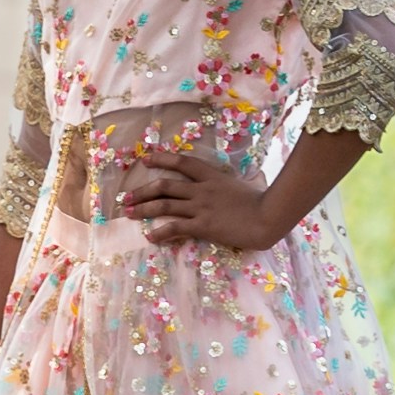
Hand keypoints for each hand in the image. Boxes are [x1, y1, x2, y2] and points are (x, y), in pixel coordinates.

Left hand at [117, 149, 277, 254]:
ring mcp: (201, 207)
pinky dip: (160, 232)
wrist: (268, 217)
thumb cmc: (260, 202)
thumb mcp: (241, 186)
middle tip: (127, 197)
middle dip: (143, 190)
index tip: (145, 159)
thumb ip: (226, 184)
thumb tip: (224, 186)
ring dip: (144, 208)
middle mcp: (202, 189)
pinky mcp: (203, 226)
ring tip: (129, 213)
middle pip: (165, 185)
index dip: (161, 158)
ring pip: (164, 205)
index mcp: (211, 176)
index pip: (181, 162)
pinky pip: (175, 228)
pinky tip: (150, 236)